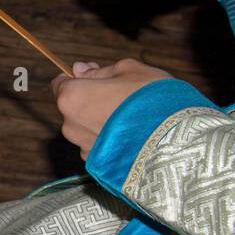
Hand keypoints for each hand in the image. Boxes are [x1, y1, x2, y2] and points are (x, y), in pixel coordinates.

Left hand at [52, 59, 172, 158]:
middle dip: (89, 100)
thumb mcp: (128, 70)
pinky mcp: (96, 164)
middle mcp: (70, 125)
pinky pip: (96, 146)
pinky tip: (130, 136)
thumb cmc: (151, 98)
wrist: (174, 140)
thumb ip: (98, 71)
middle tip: (120, 97)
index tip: (95, 77)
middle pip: (72, 107)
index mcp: (71, 97)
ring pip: (84, 128)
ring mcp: (82, 147)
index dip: (76, 79)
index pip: (59, 84)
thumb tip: (78, 69)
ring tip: (130, 119)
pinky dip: (108, 140)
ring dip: (98, 122)